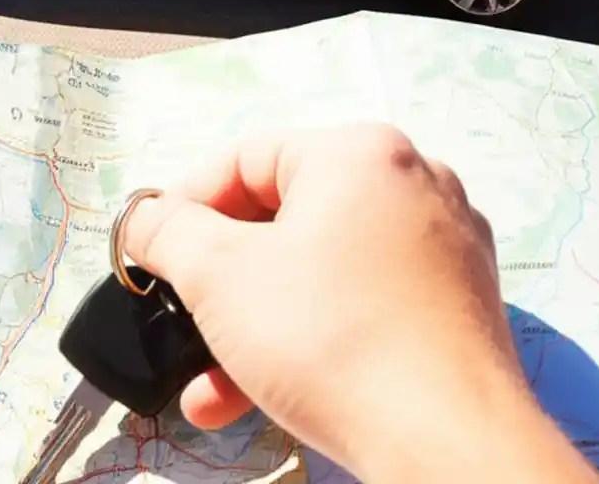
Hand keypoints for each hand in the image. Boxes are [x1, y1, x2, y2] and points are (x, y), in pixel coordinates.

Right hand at [120, 123, 598, 483]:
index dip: (184, 205)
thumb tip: (145, 220)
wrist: (447, 444)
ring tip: (206, 383)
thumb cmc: (330, 339)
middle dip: (216, 280)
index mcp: (360, 153)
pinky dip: (305, 339)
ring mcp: (440, 248)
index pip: (245, 158)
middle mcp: (411, 186)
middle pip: (281, 219)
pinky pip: (357, 306)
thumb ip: (166, 232)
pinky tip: (256, 393)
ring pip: (316, 272)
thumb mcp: (217, 274)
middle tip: (178, 315)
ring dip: (250, 324)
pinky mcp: (453, 308)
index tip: (151, 252)